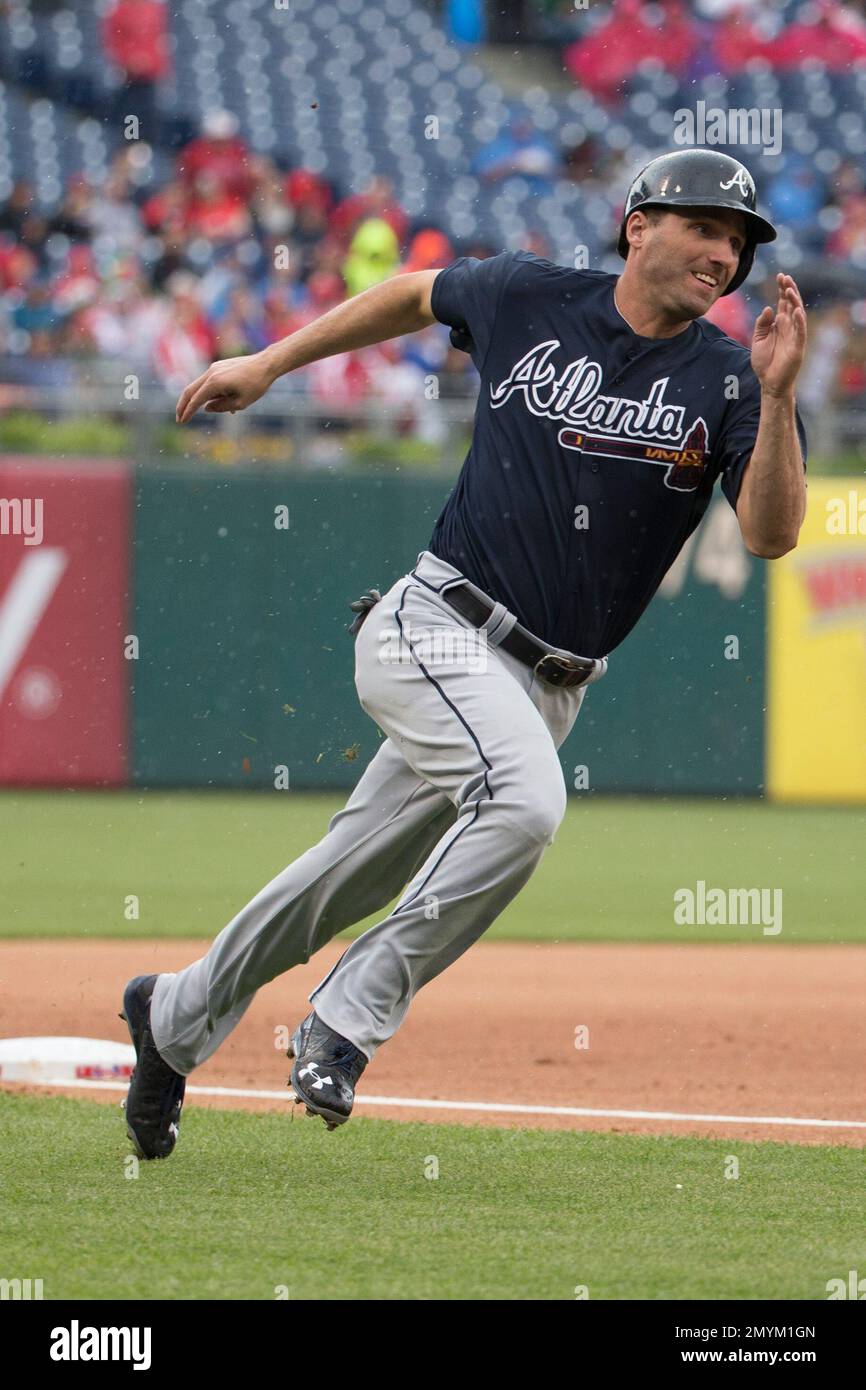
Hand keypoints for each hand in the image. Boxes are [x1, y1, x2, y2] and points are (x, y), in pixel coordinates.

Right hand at [175, 352, 275, 423]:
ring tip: (201, 412)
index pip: (195, 400)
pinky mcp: (219, 366)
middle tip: (179, 418)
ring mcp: (214, 368)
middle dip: (183, 405)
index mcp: (214, 382)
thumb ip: (221, 407)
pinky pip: (209, 381)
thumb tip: (207, 408)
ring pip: (199, 385)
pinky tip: (219, 402)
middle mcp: (211, 373)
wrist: (266, 364)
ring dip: (197, 400)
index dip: (187, 412)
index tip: (182, 422)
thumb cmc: (256, 385)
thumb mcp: (240, 403)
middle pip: (190, 390)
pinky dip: (208, 393)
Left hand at [750, 273, 806, 396]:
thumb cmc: (764, 362)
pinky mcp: (798, 347)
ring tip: (789, 290)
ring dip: (795, 302)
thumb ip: (762, 323)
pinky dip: (799, 321)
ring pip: (798, 314)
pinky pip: (800, 332)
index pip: (783, 302)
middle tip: (785, 277)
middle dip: (789, 290)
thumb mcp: (758, 339)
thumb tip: (768, 308)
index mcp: (779, 324)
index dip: (782, 289)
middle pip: (791, 304)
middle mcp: (789, 327)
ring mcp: (795, 336)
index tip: (780, 275)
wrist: (769, 382)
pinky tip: (796, 310)